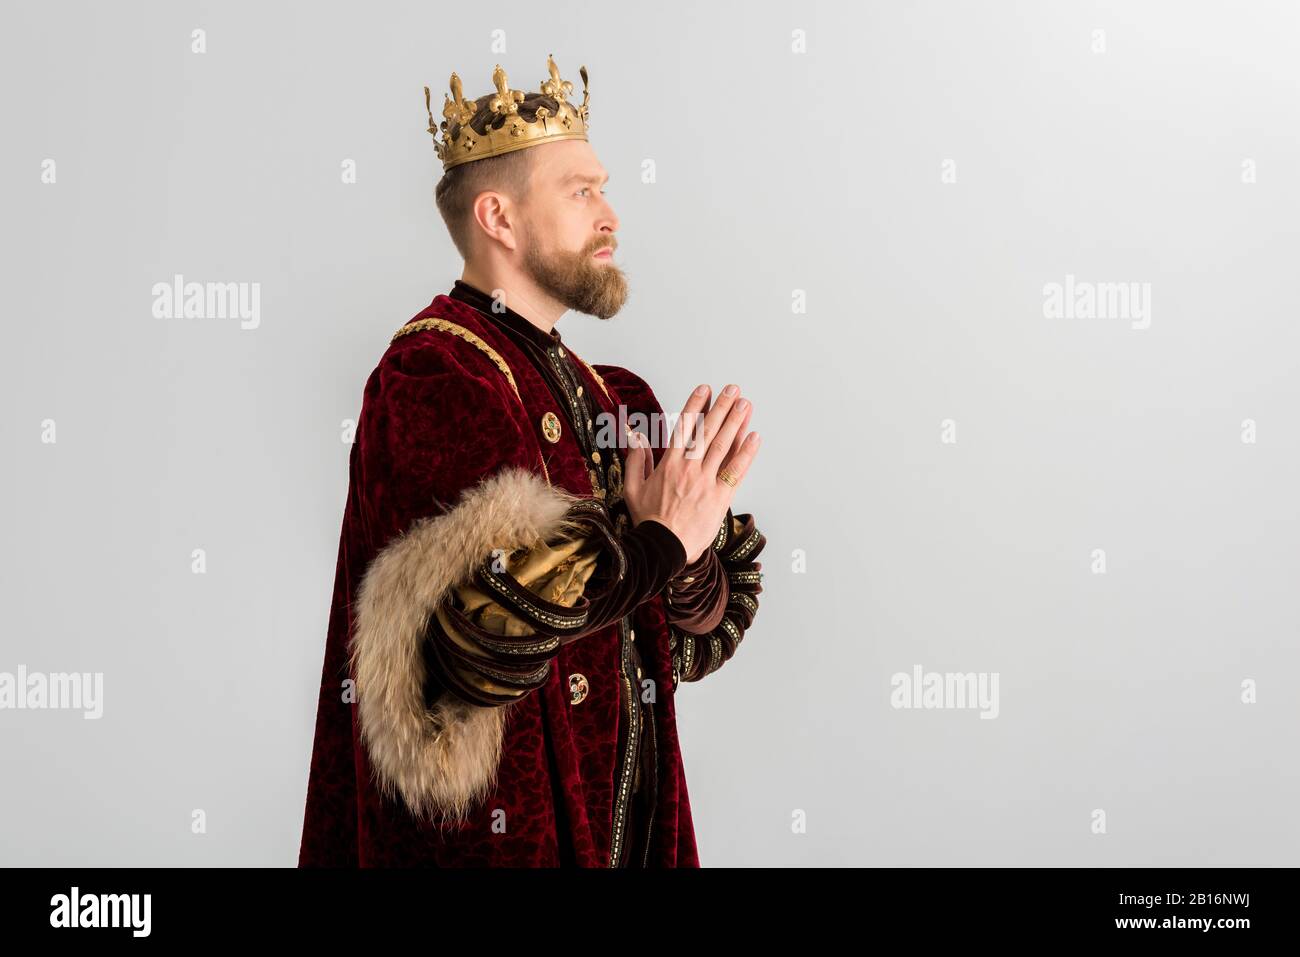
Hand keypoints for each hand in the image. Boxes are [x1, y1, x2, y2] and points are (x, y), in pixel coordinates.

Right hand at [622, 383, 761, 563]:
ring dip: (736, 423)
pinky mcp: (719, 497)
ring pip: (723, 445)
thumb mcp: (632, 489)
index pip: (684, 427)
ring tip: (745, 405)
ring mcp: (705, 482)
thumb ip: (636, 461)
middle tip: (733, 390)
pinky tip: (755, 437)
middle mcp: (688, 468)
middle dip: (721, 407)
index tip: (705, 389)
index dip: (696, 406)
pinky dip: (746, 453)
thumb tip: (637, 437)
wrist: (663, 548)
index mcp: (668, 464)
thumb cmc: (649, 521)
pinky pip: (736, 470)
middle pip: (708, 431)